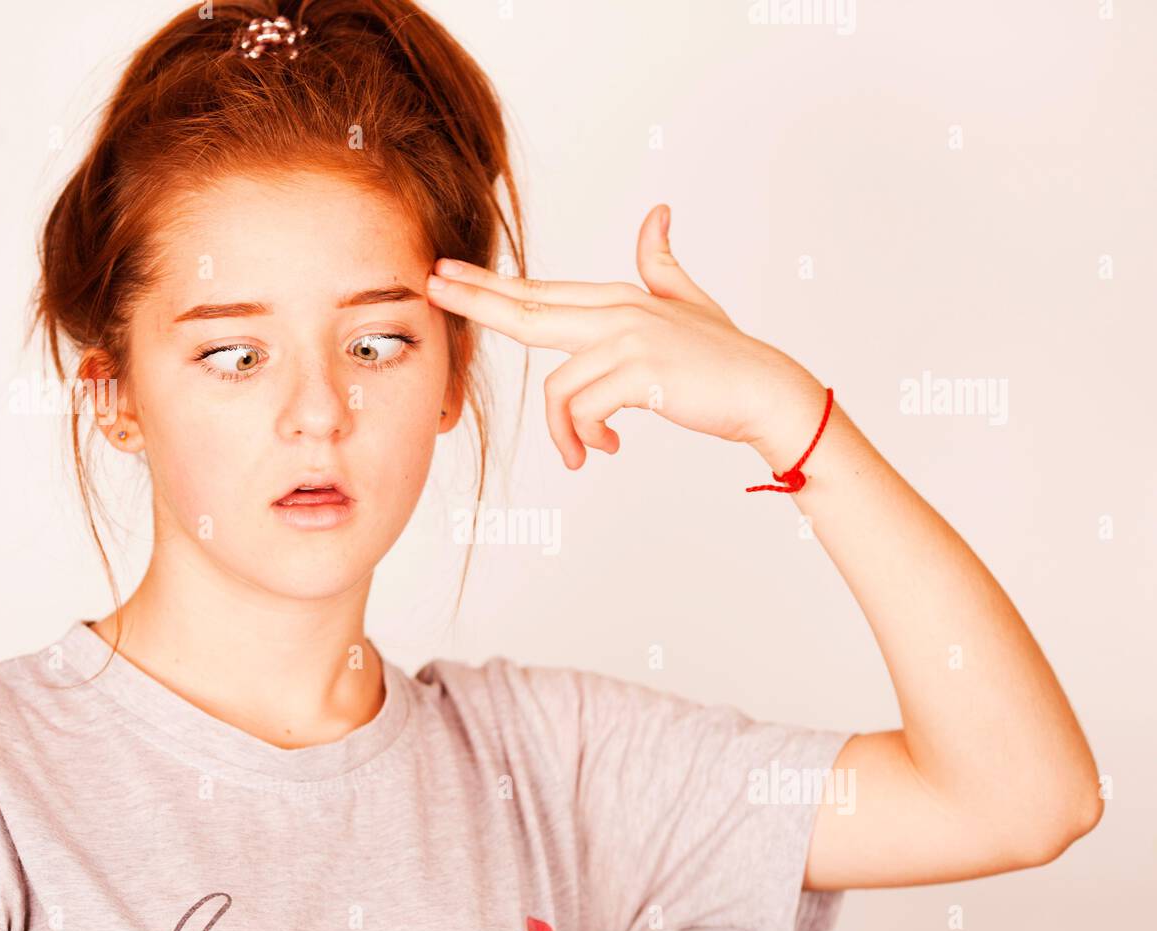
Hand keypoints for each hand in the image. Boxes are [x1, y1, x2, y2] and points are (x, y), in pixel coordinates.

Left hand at [424, 204, 825, 468]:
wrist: (764, 391)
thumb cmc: (724, 358)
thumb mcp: (688, 303)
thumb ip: (661, 263)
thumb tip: (657, 214)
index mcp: (618, 301)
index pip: (540, 293)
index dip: (489, 285)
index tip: (446, 273)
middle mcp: (617, 313)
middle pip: (529, 311)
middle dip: (475, 300)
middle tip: (431, 289)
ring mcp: (627, 340)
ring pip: (559, 390)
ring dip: (565, 433)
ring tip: (585, 453)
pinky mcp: (639, 373)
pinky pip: (584, 411)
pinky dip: (588, 438)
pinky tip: (609, 449)